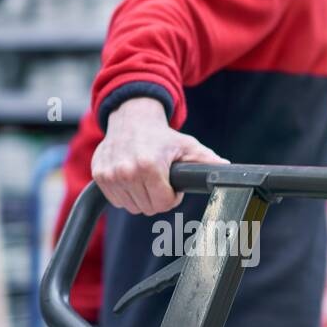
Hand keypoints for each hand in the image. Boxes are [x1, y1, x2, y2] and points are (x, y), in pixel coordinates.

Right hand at [91, 96, 227, 214]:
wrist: (131, 118)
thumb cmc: (161, 136)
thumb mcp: (187, 146)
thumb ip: (207, 161)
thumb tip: (227, 169)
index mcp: (149, 166)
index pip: (162, 204)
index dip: (171, 197)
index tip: (171, 184)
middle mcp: (126, 171)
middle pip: (148, 208)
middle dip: (157, 197)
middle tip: (159, 179)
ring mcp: (110, 174)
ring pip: (132, 207)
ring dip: (141, 197)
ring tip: (145, 177)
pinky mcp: (99, 176)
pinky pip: (117, 201)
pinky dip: (126, 193)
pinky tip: (131, 177)